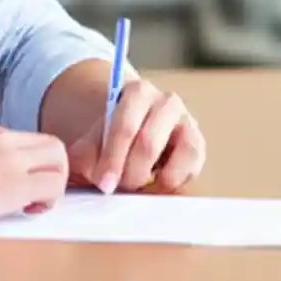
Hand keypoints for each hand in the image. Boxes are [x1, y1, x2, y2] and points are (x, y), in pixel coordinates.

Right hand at [0, 121, 67, 225]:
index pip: (26, 140)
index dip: (29, 162)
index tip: (17, 180)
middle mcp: (4, 140)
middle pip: (52, 144)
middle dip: (52, 170)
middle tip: (37, 193)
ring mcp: (10, 161)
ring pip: (60, 160)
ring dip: (55, 184)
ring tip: (35, 204)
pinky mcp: (12, 187)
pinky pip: (52, 188)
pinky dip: (50, 200)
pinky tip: (30, 212)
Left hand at [66, 80, 205, 194]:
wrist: (131, 137)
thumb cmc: (109, 141)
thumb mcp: (90, 144)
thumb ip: (83, 157)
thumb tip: (85, 174)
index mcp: (136, 92)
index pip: (125, 125)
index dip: (112, 158)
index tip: (104, 183)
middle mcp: (166, 101)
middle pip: (149, 143)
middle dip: (130, 172)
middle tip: (117, 188)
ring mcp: (186, 121)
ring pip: (176, 152)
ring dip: (154, 177)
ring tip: (136, 186)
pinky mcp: (197, 143)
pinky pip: (192, 166)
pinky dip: (172, 181)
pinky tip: (154, 184)